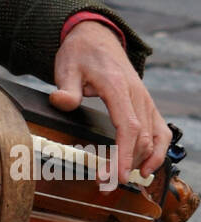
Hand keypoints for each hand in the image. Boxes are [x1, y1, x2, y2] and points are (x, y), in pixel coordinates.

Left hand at [50, 21, 170, 183]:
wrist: (96, 37)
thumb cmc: (81, 53)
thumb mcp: (66, 67)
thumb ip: (66, 88)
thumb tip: (60, 102)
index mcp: (118, 87)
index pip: (127, 126)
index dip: (123, 154)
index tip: (114, 175)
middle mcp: (137, 94)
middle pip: (141, 137)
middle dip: (127, 164)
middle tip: (106, 184)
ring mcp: (145, 99)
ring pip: (154, 136)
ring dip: (144, 160)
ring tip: (126, 179)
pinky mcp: (146, 103)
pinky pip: (161, 130)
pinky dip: (158, 150)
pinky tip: (147, 166)